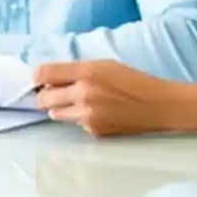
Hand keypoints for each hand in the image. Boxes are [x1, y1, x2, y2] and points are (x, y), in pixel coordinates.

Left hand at [35, 60, 176, 136]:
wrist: (158, 106)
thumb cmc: (132, 82)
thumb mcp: (104, 65)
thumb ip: (76, 71)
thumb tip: (48, 79)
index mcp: (87, 71)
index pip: (43, 73)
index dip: (38, 77)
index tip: (40, 80)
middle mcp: (84, 93)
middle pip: (44, 98)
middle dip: (46, 96)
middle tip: (55, 94)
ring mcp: (88, 115)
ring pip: (55, 114)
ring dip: (61, 109)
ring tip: (80, 103)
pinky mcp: (94, 131)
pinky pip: (75, 125)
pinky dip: (80, 120)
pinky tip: (98, 114)